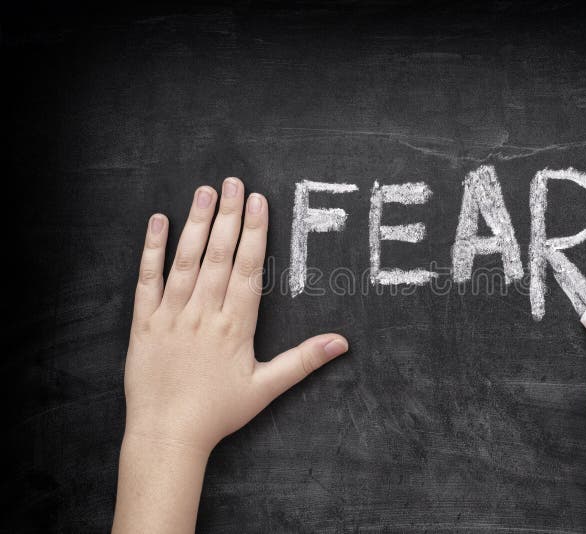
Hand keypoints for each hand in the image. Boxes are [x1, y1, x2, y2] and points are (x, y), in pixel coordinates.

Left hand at [114, 179, 347, 532]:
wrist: (167, 435)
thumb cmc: (218, 413)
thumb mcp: (266, 388)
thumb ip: (303, 361)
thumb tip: (341, 343)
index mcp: (235, 326)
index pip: (249, 269)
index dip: (255, 233)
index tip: (259, 202)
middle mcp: (203, 313)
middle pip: (219, 256)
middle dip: (230, 216)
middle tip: (235, 182)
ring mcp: (171, 315)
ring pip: (185, 261)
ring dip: (197, 224)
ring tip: (205, 192)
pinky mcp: (144, 323)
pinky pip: (147, 280)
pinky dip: (152, 250)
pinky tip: (159, 222)